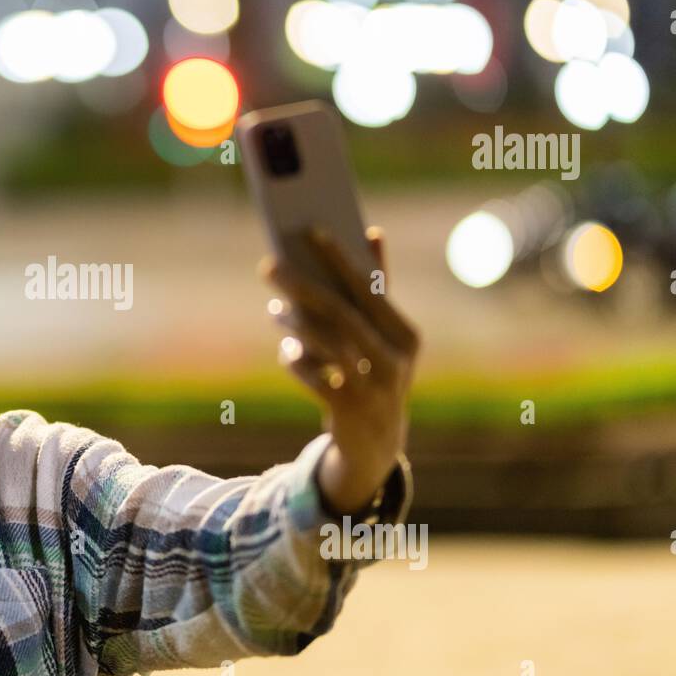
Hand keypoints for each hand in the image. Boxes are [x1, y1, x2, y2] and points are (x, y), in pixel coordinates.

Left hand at [259, 226, 420, 514]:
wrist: (378, 445)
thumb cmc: (377, 374)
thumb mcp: (385, 337)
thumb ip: (378, 288)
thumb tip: (372, 232)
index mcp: (405, 335)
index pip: (369, 288)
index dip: (340, 258)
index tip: (312, 230)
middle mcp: (394, 360)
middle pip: (341, 312)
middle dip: (302, 285)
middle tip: (270, 265)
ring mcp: (373, 387)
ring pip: (325, 344)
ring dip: (295, 323)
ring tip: (276, 309)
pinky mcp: (348, 410)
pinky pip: (312, 376)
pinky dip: (296, 360)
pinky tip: (288, 351)